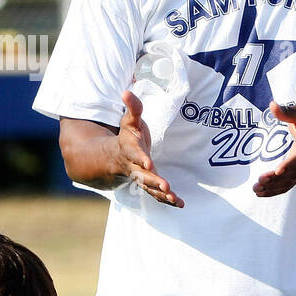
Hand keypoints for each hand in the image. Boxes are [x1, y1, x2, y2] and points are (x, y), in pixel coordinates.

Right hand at [118, 90, 182, 206]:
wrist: (115, 157)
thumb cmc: (126, 136)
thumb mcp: (128, 120)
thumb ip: (133, 107)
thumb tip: (126, 91)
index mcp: (129, 149)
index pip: (134, 153)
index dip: (140, 157)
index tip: (148, 162)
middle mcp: (133, 166)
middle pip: (142, 175)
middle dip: (154, 181)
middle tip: (166, 186)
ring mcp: (140, 177)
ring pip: (149, 188)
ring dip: (161, 194)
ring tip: (174, 198)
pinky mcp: (148, 185)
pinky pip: (156, 194)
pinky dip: (167, 200)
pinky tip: (180, 204)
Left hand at [253, 102, 295, 196]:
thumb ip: (288, 111)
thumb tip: (272, 105)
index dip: (289, 164)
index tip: (278, 170)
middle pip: (292, 173)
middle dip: (276, 179)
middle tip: (259, 181)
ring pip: (288, 182)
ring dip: (272, 188)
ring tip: (256, 189)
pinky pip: (286, 186)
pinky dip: (274, 191)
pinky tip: (260, 193)